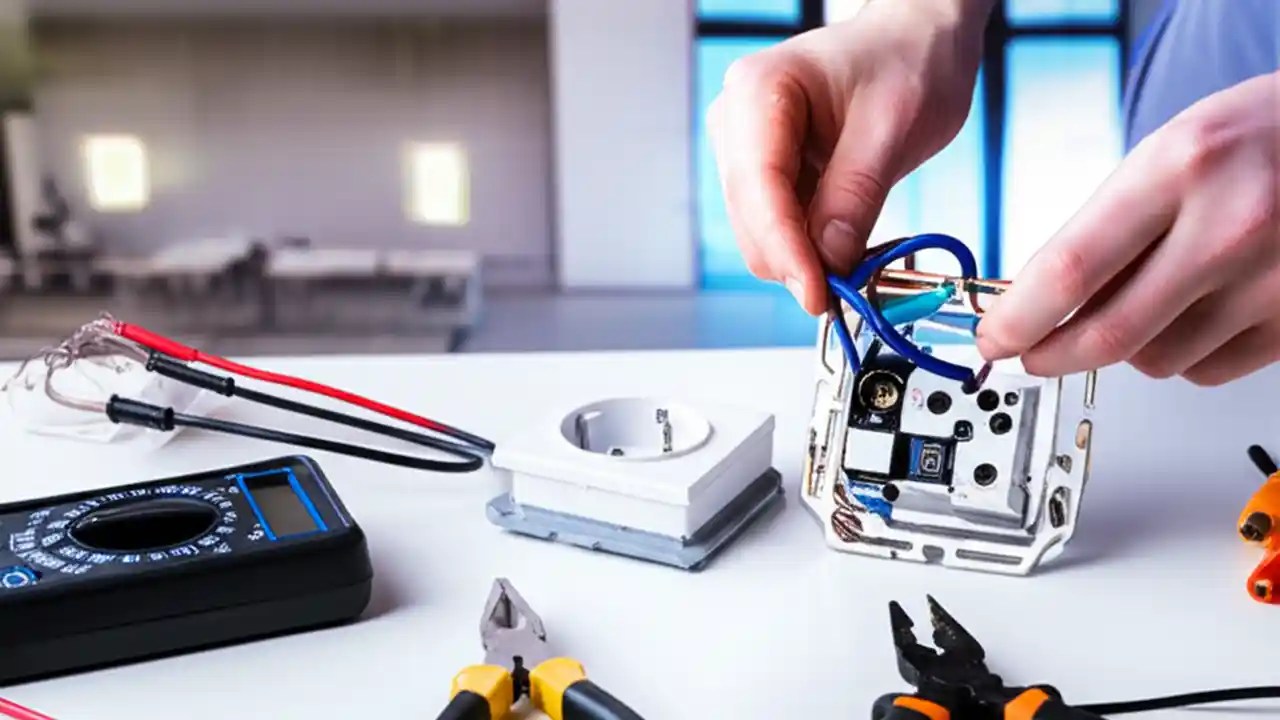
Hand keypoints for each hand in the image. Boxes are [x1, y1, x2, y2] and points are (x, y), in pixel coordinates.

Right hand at [706, 0, 993, 313]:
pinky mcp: (765, 174)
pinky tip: (842, 240)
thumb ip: (856, 195)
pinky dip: (808, 247)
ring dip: (803, 257)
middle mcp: (737, 122)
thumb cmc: (909, 59)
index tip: (818, 294)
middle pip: (751, 220)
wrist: (917, 40)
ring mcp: (745, 150)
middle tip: (850, 285)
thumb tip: (830, 262)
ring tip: (855, 256)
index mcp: (758, 91)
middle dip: (796, 258)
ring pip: (759, 234)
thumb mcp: (894, 126)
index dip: (786, 250)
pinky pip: (777, 229)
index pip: (759, 189)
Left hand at [977, 71, 1279, 385]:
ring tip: (1143, 300)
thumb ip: (1108, 226)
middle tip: (1030, 353)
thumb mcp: (1169, 154)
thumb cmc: (1256, 139)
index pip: (1072, 268)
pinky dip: (1183, 356)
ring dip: (1126, 347)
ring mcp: (1272, 281)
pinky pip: (1207, 371)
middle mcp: (1231, 226)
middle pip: (1109, 333)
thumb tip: (1038, 302)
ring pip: (1155, 361)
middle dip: (1051, 354)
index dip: (1019, 317)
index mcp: (1181, 168)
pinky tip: (1192, 313)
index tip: (993, 336)